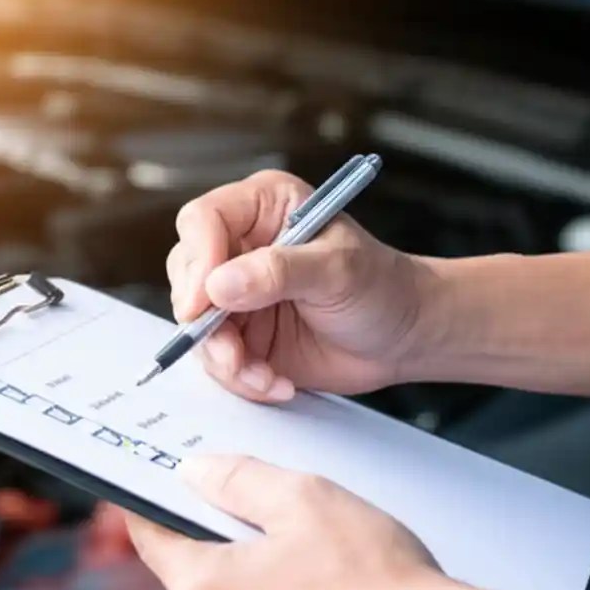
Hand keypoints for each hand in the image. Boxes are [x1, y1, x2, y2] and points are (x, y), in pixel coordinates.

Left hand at [127, 455, 452, 589]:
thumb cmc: (378, 584)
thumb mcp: (303, 498)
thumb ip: (236, 478)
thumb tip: (196, 472)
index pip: (149, 535)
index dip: (153, 504)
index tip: (160, 489)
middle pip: (189, 573)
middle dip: (218, 543)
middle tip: (266, 522)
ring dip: (249, 581)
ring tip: (306, 565)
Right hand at [168, 169, 430, 400]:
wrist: (403, 337)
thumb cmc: (382, 287)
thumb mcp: (337, 270)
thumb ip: (278, 272)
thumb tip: (219, 284)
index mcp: (262, 208)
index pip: (204, 219)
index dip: (199, 257)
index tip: (206, 297)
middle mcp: (240, 247)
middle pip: (187, 272)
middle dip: (204, 318)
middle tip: (230, 347)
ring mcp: (235, 293)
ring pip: (195, 323)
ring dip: (224, 358)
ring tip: (263, 375)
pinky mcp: (240, 334)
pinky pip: (215, 358)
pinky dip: (240, 378)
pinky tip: (275, 382)